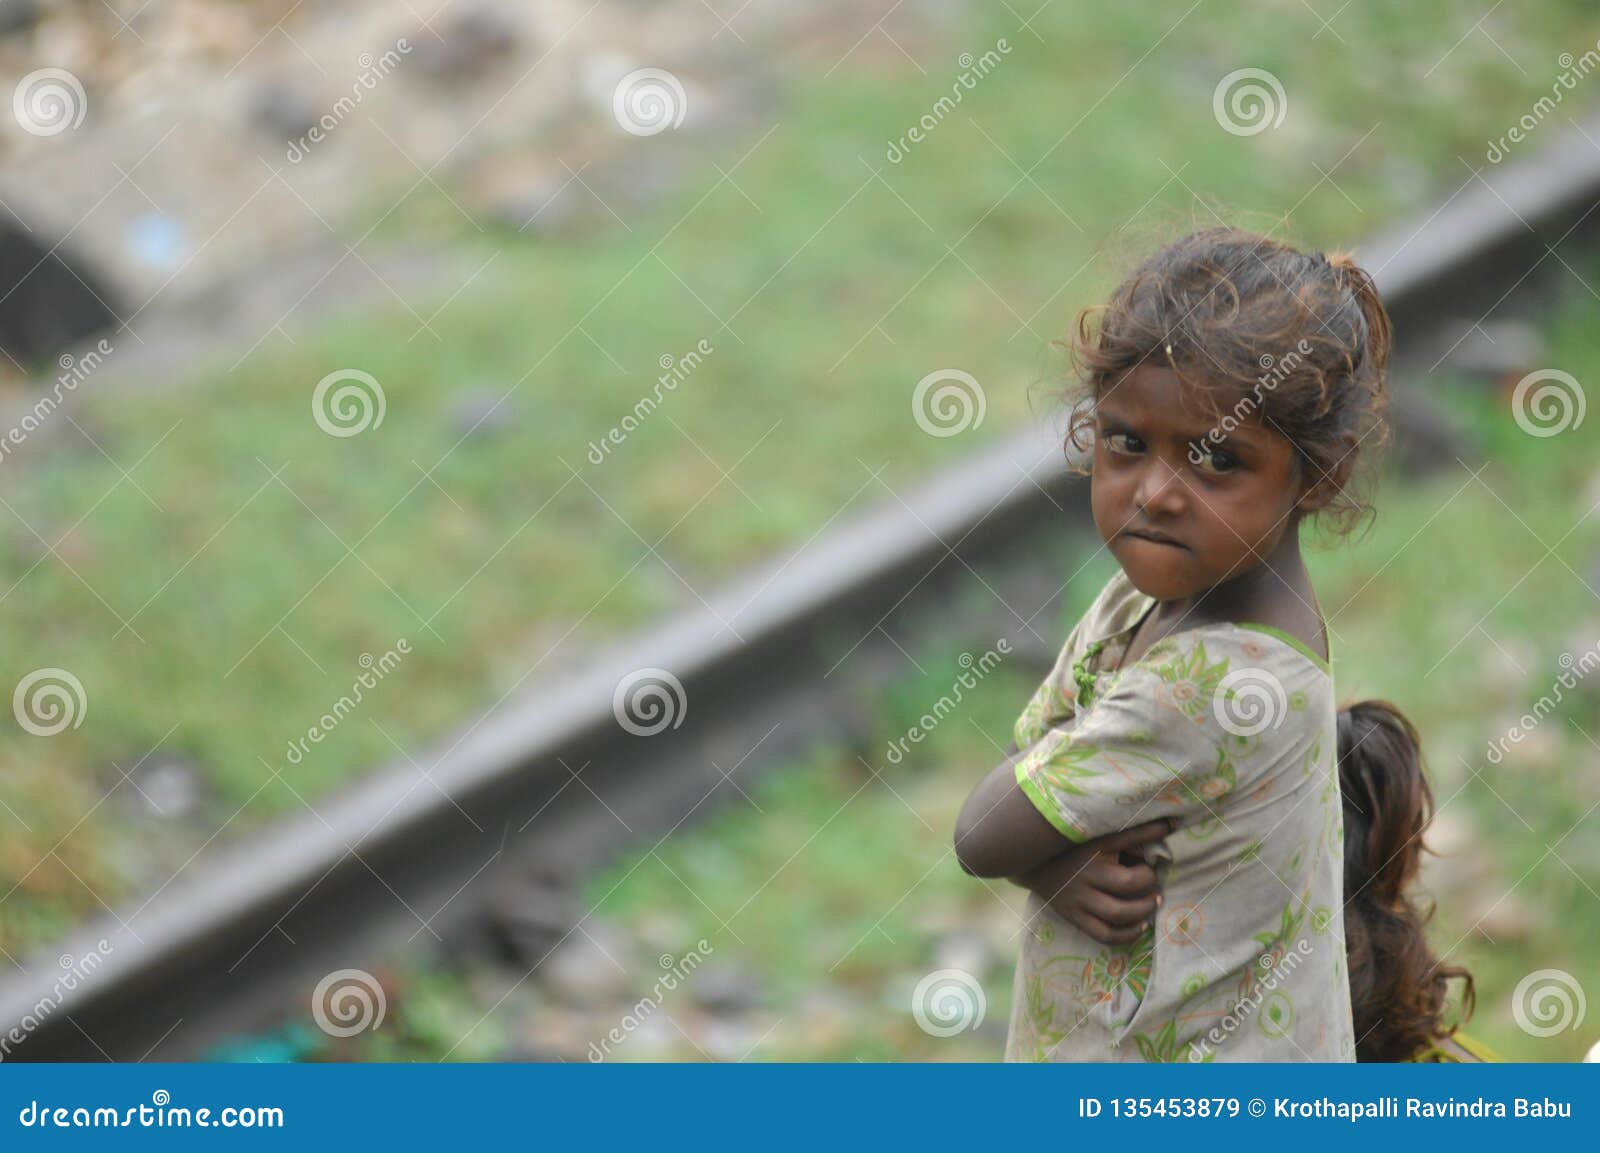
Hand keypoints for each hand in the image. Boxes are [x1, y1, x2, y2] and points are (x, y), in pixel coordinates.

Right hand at [1011, 819, 1172, 944]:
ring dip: (1143, 911)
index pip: (1130, 839)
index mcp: (1092, 846)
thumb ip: (1129, 832)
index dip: (1154, 835)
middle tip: (1154, 882)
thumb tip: (1169, 826)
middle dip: (1150, 885)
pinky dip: (1127, 934)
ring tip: (1152, 903)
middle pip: (1129, 885)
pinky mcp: (1073, 915)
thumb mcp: (1096, 833)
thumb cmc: (1072, 844)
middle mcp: (1086, 873)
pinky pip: (1104, 934)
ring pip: (1118, 914)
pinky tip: (1140, 925)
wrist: (1029, 861)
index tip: (1168, 833)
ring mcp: (1078, 897)